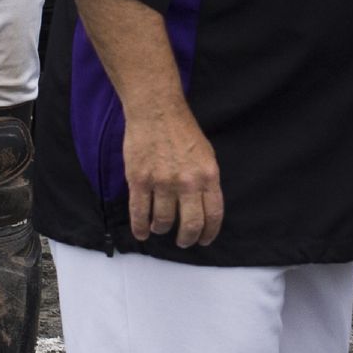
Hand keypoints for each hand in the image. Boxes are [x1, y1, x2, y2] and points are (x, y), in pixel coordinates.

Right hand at [123, 101, 223, 247]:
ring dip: (162, 229)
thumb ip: (206, 181)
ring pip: (164, 221)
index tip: (204, 240)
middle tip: (183, 241)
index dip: (209, 232)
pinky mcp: (140, 180)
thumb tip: (204, 206)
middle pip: (191, 224)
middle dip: (187, 238)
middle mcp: (187, 182)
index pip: (213, 214)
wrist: (157, 111)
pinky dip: (140, 227)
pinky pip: (139, 213)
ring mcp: (163, 182)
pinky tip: (142, 233)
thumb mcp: (206, 154)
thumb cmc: (182, 130)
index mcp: (208, 175)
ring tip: (160, 229)